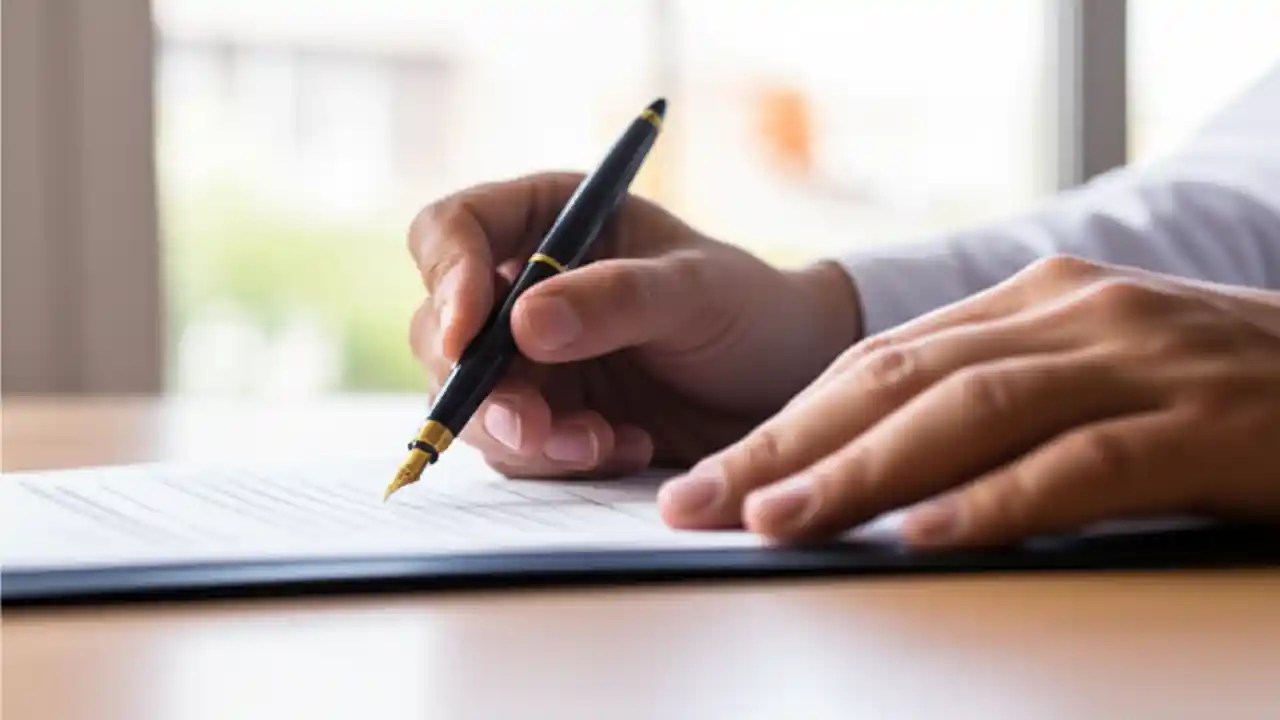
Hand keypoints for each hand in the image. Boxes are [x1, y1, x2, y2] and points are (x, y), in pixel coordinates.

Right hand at [408, 173, 857, 475]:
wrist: (782, 384)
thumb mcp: (694, 291)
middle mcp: (523, 284)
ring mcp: (527, 356)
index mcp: (548, 218)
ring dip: (524, 435)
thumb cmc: (746, 309)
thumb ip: (617, 299)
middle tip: (534, 427)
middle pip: (441, 329)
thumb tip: (524, 325)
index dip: (446, 280)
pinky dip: (559, 458)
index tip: (467, 339)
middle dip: (482, 386)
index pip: (452, 231)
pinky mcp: (545, 415)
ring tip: (601, 443)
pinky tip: (625, 446)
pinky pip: (516, 447)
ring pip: (471, 399)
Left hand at [657, 256, 1279, 546]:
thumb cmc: (1215, 390)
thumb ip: (994, 400)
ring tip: (777, 522)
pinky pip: (1081, 464)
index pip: (881, 363)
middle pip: (899, 381)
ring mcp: (1138, 360)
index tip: (716, 476)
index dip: (789, 422)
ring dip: (861, 472)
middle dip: (789, 446)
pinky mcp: (1202, 421)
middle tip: (703, 503)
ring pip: (969, 412)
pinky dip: (995, 500)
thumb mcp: (1090, 374)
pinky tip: (925, 535)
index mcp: (1033, 301)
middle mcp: (1071, 315)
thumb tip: (874, 468)